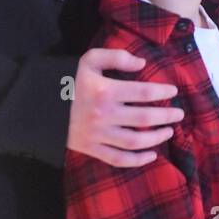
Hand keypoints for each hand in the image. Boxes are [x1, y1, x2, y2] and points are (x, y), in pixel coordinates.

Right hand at [67, 48, 183, 167]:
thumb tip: (142, 64)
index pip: (143, 92)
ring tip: (169, 131)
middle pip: (144, 117)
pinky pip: (118, 159)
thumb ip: (116, 57)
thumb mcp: (89, 59)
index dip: (162, 92)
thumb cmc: (68, 79)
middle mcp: (104, 115)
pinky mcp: (91, 149)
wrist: (40, 104)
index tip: (173, 92)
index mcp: (105, 91)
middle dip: (166, 116)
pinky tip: (152, 155)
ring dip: (156, 137)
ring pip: (134, 141)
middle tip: (179, 114)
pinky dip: (137, 160)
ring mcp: (97, 134)